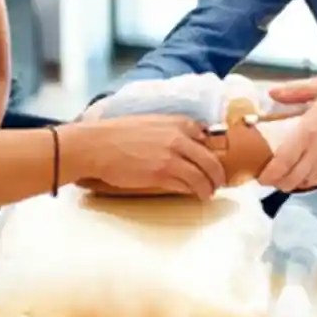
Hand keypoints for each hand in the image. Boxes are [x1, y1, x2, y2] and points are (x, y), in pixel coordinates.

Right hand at [78, 115, 225, 198]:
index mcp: (178, 122)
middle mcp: (179, 139)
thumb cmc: (119, 133)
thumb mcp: (152, 122)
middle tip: (219, 182)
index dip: (212, 153)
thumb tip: (187, 143)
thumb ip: (172, 130)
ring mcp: (172, 158)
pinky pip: (185, 185)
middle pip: (210, 160)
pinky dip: (192, 191)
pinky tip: (193, 194)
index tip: (213, 161)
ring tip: (208, 193)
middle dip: (218, 174)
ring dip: (208, 187)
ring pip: (201, 176)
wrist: (98, 145)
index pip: (207, 138)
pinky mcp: (162, 175)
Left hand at [258, 76, 316, 191]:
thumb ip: (295, 91)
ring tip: (290, 171)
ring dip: (294, 181)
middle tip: (272, 174)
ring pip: (304, 184)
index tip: (261, 175)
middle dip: (278, 181)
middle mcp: (316, 155)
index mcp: (307, 134)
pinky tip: (311, 168)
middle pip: (289, 181)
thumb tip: (272, 94)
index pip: (279, 165)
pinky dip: (312, 179)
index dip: (267, 175)